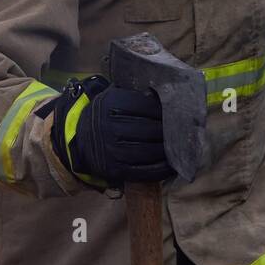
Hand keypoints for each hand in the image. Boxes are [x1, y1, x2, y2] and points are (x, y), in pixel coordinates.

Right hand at [50, 76, 173, 187]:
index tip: (178, 112)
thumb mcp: (113, 98)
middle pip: (151, 129)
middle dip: (171, 131)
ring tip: (182, 148)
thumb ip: (136, 95)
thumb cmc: (106, 116)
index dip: (165, 111)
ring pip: (150, 150)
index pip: (147, 106)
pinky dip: (162, 169)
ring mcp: (112, 150)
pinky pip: (144, 171)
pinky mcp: (115, 169)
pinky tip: (172, 165)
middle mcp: (110, 126)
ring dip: (169, 150)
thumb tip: (168, 93)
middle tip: (185, 132)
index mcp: (111, 103)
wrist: (79, 141)